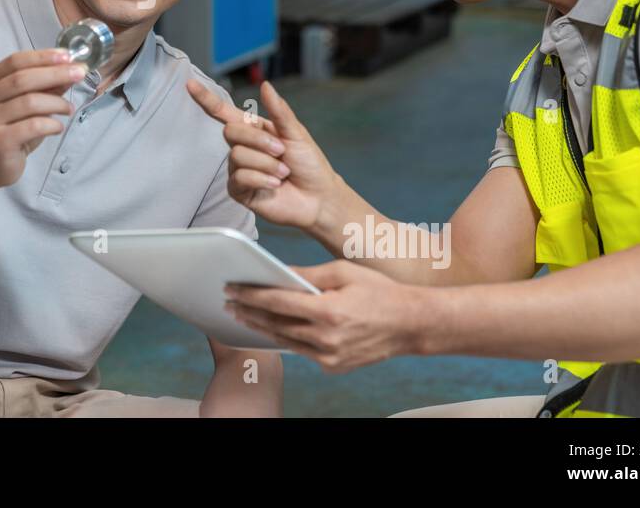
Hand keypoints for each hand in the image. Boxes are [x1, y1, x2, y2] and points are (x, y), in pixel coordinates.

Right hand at [0, 48, 83, 188]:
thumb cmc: (11, 129)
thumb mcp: (28, 104)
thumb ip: (46, 87)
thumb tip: (71, 70)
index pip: (15, 61)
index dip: (43, 56)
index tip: (67, 56)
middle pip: (22, 79)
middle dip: (55, 74)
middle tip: (79, 73)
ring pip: (29, 102)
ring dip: (56, 103)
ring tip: (68, 109)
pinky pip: (32, 126)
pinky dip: (51, 124)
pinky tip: (58, 127)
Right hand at [187, 78, 346, 232]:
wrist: (318, 198)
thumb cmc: (309, 165)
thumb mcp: (297, 133)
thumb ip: (279, 110)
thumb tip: (265, 86)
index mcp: (255, 130)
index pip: (224, 112)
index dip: (206, 99)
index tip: (190, 84)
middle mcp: (244, 148)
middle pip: (231, 132)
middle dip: (259, 141)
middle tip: (282, 151)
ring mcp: (239, 169)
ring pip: (237, 156)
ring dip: (266, 163)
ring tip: (282, 173)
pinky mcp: (239, 190)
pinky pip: (240, 178)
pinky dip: (261, 180)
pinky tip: (274, 185)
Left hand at [225, 260, 426, 373]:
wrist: (411, 325)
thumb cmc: (380, 292)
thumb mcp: (344, 272)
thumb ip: (308, 275)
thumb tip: (279, 274)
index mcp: (329, 311)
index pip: (278, 302)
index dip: (251, 295)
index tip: (232, 288)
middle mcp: (327, 339)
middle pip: (276, 324)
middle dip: (248, 311)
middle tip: (228, 301)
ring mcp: (330, 357)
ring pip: (285, 340)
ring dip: (261, 327)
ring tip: (241, 315)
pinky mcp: (333, 367)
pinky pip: (302, 351)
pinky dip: (284, 338)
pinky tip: (270, 328)